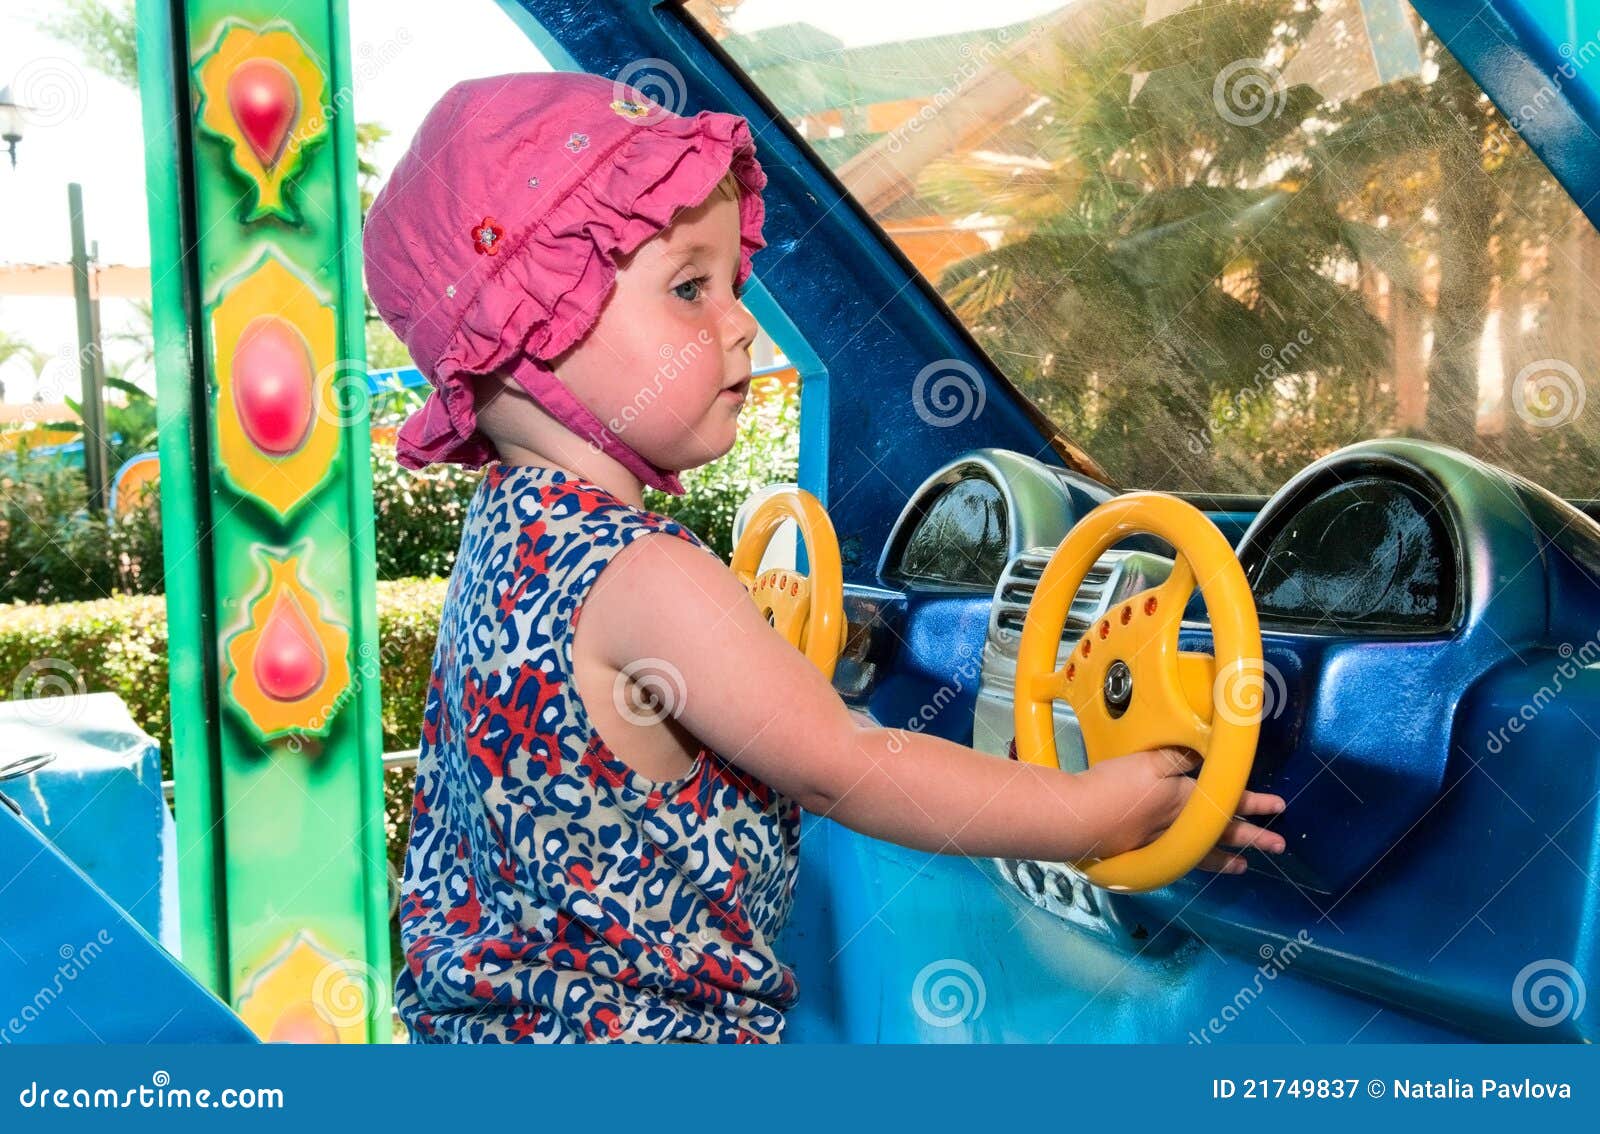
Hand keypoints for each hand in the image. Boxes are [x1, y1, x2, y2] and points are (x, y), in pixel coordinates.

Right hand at [1081, 746, 1285, 873]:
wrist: (1081, 820)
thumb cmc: (1116, 787)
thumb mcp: (1150, 760)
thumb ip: (1179, 757)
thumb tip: (1207, 753)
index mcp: (1185, 799)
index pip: (1229, 800)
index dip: (1255, 802)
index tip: (1279, 806)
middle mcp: (1180, 825)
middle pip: (1224, 831)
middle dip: (1254, 837)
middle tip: (1279, 846)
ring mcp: (1163, 842)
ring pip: (1203, 851)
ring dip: (1225, 859)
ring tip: (1243, 867)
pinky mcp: (1144, 852)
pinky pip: (1182, 859)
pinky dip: (1195, 863)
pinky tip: (1193, 863)